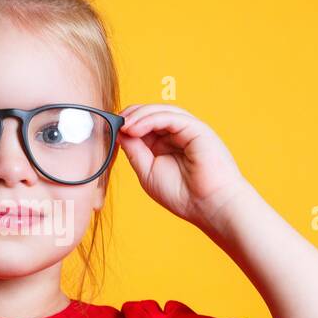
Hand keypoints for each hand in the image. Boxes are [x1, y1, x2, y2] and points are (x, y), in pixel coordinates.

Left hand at [117, 103, 245, 228]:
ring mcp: (188, 130)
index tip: (109, 129)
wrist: (208, 206)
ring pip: (160, 111)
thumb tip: (119, 131)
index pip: (144, 125)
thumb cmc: (182, 195)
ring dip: (138, 115)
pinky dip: (150, 119)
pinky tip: (134, 128)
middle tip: (114, 122)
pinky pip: (170, 116)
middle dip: (130, 115)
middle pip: (151, 114)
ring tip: (123, 125)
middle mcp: (178, 134)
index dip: (127, 123)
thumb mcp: (148, 172)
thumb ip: (135, 151)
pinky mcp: (196, 128)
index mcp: (166, 145)